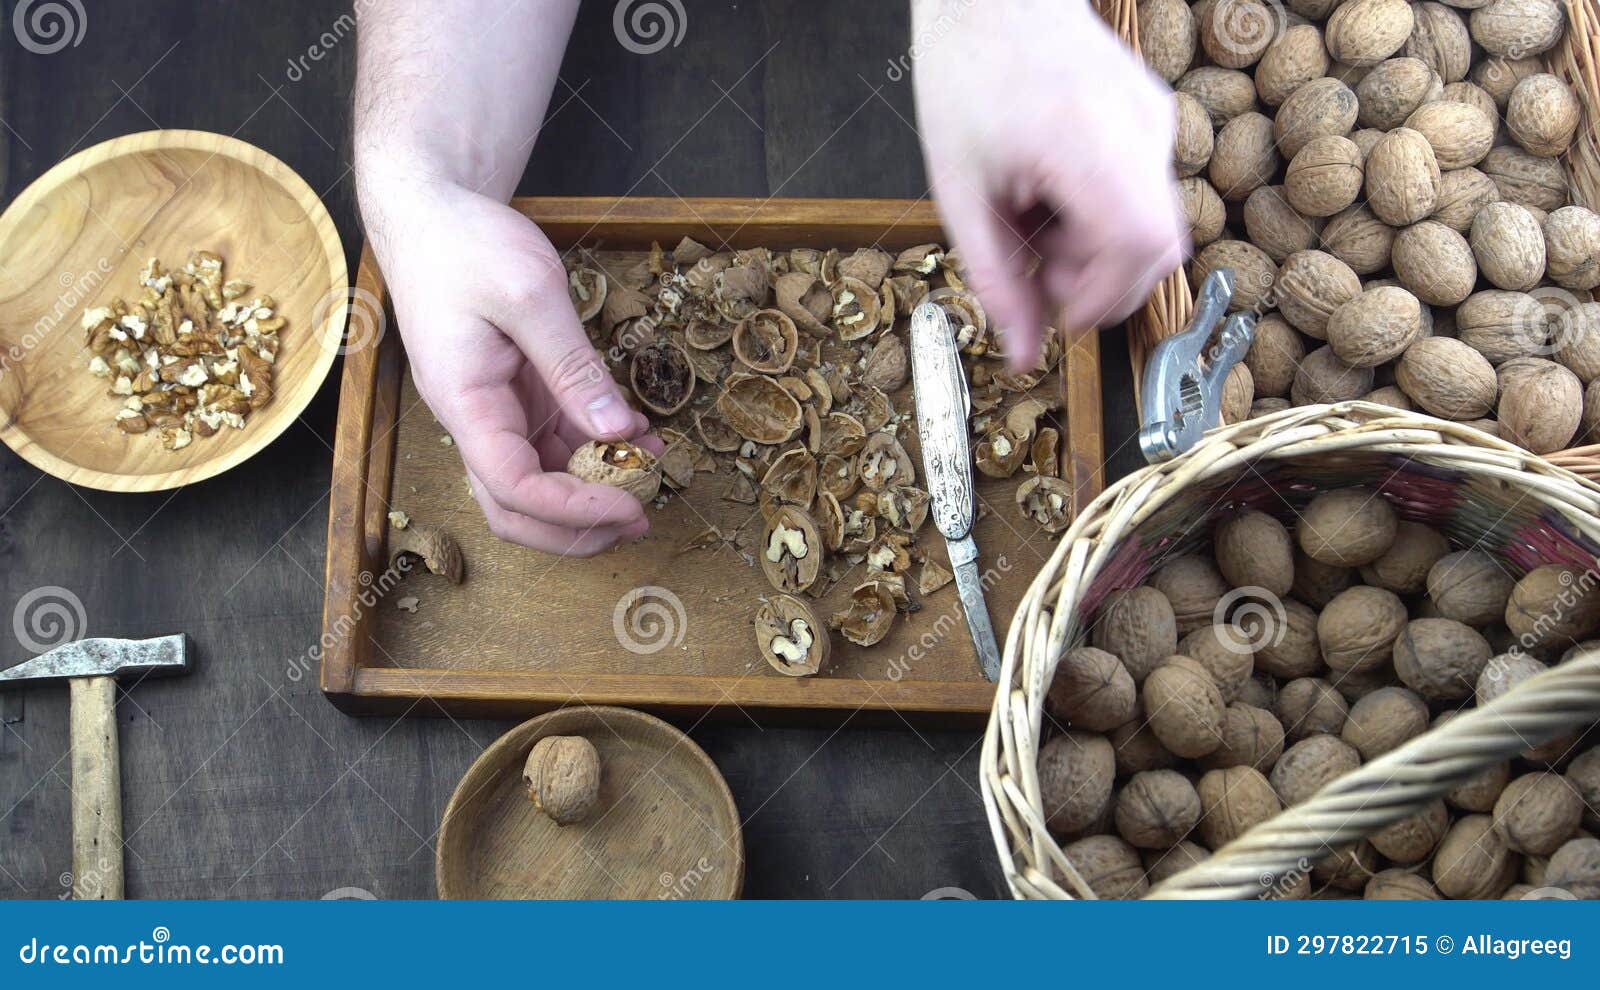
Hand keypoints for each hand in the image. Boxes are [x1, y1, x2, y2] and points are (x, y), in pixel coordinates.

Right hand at [362, 180, 657, 555]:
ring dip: (594, 489)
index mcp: (466, 402)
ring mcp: (496, 410)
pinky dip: (597, 447)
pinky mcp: (517, 393)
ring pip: (540, 479)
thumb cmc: (466, 244)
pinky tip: (640, 439)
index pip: (513, 487)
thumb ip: (573, 365)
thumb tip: (615, 431)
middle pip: (516, 507)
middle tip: (641, 519)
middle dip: (578, 527)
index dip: (572, 509)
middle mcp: (476, 419)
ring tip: (653, 478)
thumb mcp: (529, 293)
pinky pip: (556, 439)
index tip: (631, 503)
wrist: (432, 213)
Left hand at [912, 0, 1186, 370]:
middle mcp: (1140, 130)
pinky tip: (1053, 187)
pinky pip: (1143, 191)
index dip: (1104, 296)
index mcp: (1089, 144)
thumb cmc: (966, 76)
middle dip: (1098, 280)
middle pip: (1158, 249)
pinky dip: (1101, 212)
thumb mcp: (960, 192)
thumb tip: (1022, 354)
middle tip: (1034, 264)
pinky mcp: (1156, 117)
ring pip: (1153, 226)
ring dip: (1095, 247)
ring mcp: (1157, 121)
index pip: (1139, 247)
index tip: (1056, 308)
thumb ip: (994, 278)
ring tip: (1035, 215)